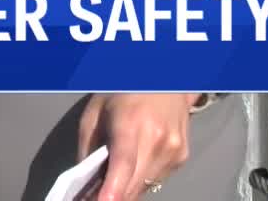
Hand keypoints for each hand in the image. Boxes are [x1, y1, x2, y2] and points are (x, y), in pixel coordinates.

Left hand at [77, 93, 198, 199]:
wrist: (165, 79)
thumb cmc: (124, 91)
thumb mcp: (95, 112)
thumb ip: (88, 149)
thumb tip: (85, 185)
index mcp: (131, 123)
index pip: (123, 164)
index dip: (112, 190)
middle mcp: (158, 139)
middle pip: (133, 185)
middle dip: (113, 197)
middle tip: (95, 196)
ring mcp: (173, 149)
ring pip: (145, 187)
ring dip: (127, 188)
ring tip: (116, 173)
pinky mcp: (182, 157)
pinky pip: (156, 180)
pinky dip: (142, 178)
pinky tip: (137, 159)